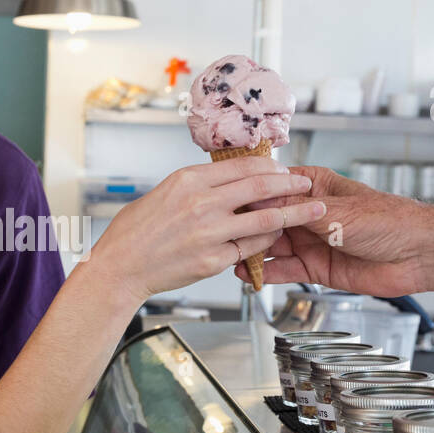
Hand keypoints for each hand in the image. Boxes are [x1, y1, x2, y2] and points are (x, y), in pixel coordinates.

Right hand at [87, 155, 323, 302]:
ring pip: (264, 220)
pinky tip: (276, 239)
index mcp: (188, 180)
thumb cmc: (134, 232)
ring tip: (312, 212)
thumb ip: (196, 186)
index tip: (284, 169)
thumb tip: (226, 180)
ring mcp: (209, 233)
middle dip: (291, 185)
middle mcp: (201, 203)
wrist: (120, 267)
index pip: (242, 165)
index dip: (270, 166)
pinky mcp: (212, 260)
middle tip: (308, 185)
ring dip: (293, 215)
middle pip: (261, 187)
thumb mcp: (163, 192)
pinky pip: (250, 248)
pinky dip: (266, 242)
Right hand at [238, 165, 430, 296]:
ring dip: (252, 252)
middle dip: (246, 227)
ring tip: (231, 256)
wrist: (417, 255)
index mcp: (313, 187)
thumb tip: (258, 200)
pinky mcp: (314, 268)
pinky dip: (266, 273)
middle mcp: (307, 214)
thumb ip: (293, 210)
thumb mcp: (333, 211)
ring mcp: (309, 241)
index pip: (272, 187)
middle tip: (224, 234)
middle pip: (266, 219)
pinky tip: (249, 274)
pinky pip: (284, 270)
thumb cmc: (387, 221)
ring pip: (271, 247)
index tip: (225, 201)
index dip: (249, 194)